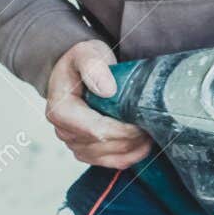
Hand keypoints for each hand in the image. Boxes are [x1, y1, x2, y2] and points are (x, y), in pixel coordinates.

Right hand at [46, 40, 151, 167]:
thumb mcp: (85, 52)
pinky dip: (133, 155)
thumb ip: (93, 67)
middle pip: (107, 145)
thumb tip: (107, 90)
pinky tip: (145, 142)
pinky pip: (114, 162)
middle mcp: (65, 133)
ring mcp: (76, 145)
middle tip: (152, 120)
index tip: (142, 118)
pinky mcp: (88, 152)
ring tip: (151, 127)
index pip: (97, 131)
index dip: (123, 129)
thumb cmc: (82, 62)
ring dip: (135, 145)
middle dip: (133, 136)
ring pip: (113, 156)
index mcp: (61, 112)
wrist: (78, 72)